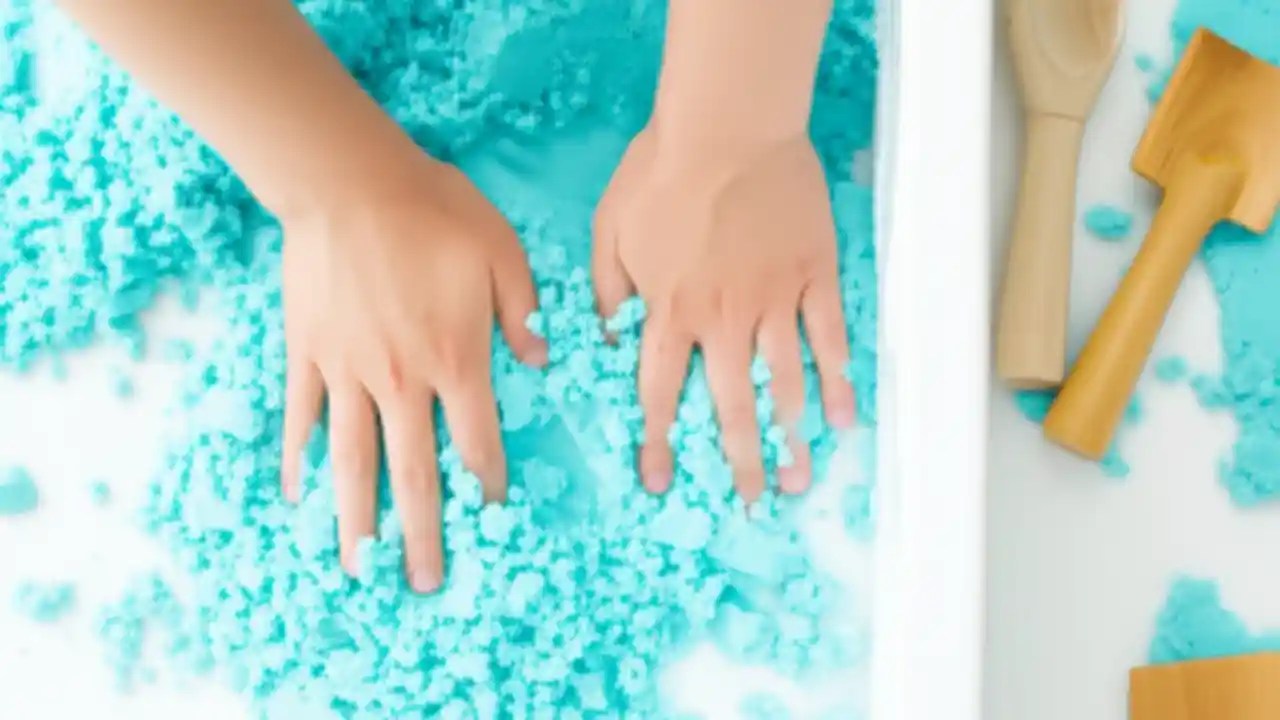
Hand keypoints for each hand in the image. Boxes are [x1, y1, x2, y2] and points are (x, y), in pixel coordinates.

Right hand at [278, 149, 545, 592]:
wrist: (347, 181)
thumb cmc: (432, 210)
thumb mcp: (501, 250)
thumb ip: (522, 312)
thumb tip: (538, 361)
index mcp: (455, 359)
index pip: (476, 439)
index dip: (486, 481)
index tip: (490, 517)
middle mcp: (401, 380)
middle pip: (412, 473)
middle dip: (422, 533)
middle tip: (425, 583)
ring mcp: (348, 372)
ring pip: (353, 461)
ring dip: (357, 519)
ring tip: (357, 567)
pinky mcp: (308, 355)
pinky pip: (303, 418)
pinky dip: (299, 458)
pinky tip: (296, 495)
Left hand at [593, 130, 855, 501]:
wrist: (727, 126)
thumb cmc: (661, 173)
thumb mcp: (609, 231)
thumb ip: (607, 293)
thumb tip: (605, 340)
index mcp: (671, 313)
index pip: (662, 393)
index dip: (661, 442)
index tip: (662, 483)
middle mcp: (724, 320)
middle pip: (733, 405)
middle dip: (739, 460)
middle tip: (750, 502)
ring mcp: (776, 301)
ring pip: (787, 382)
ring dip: (792, 436)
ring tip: (800, 480)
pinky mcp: (815, 276)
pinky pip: (831, 339)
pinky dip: (839, 380)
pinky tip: (843, 418)